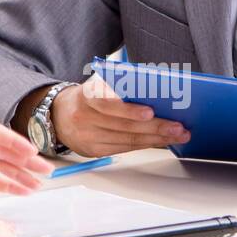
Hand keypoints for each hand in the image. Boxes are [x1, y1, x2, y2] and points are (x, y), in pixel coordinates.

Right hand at [51, 73, 190, 156]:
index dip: (129, 109)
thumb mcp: (97, 85)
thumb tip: (155, 93)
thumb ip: (119, 86)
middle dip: (155, 127)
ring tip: (177, 135)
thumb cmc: (88, 96)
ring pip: (127, 140)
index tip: (150, 111)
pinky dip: (145, 144)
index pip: (107, 103)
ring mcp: (88, 137)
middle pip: (124, 125)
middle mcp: (84, 118)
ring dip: (156, 138)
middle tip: (178, 127)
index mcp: (86, 96)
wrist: (58, 116)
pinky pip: (124, 149)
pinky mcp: (93, 151)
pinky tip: (161, 141)